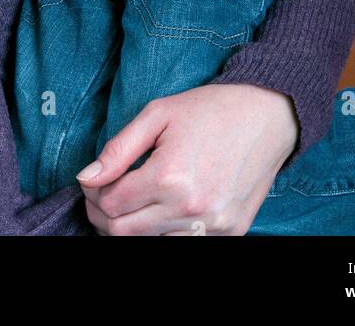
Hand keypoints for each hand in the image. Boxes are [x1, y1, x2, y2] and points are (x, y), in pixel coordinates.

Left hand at [77, 84, 298, 235]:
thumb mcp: (158, 114)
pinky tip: (163, 209)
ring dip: (133, 227)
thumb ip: (118, 149)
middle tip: (103, 196)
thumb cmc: (212, 110)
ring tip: (133, 201)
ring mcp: (213, 226)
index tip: (92, 182)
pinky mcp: (230, 233)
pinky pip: (183, 245)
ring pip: (151, 245)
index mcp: (169, 176)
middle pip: (124, 232)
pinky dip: (165, 233)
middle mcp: (190, 209)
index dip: (92, 194)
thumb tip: (87, 177)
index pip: (111, 204)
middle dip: (104, 216)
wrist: (268, 117)